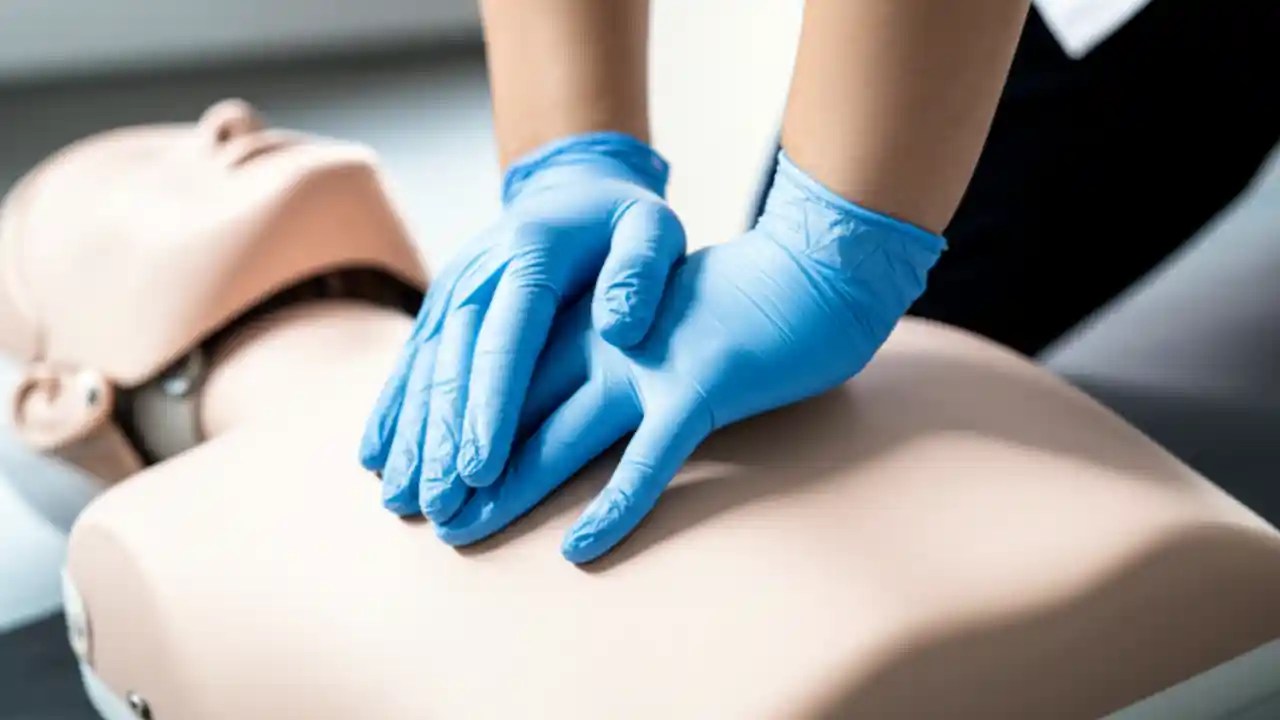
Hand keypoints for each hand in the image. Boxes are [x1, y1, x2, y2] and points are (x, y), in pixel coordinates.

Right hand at [358, 132, 685, 522]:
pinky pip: (410, 361)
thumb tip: (619, 327)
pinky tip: (376, 460)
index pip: (507, 338)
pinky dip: (392, 411)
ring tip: (401, 501)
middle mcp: (479, 271)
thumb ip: (641, 270)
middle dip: (441, 438)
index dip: (491, 405)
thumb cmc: (624, 222)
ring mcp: (453, 288)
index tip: (482, 467)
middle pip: (453, 361)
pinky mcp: (442, 306)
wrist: (575, 186)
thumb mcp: (653, 229)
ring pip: (423, 368)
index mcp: (532, 254)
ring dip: (410, 436)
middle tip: (440, 504)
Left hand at [434, 152, 945, 561]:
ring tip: (462, 531)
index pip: (512, 378)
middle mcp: (610, 343)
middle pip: (520, 410)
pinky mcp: (702, 388)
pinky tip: (578, 549)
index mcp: (596, 323)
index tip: (424, 466)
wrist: (817, 268)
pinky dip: (614, 505)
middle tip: (421, 513)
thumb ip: (614, 347)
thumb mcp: (661, 320)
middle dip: (466, 463)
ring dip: (511, 487)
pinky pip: (649, 460)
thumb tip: (574, 388)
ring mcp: (652, 364)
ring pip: (564, 436)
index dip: (464, 423)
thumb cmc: (742, 302)